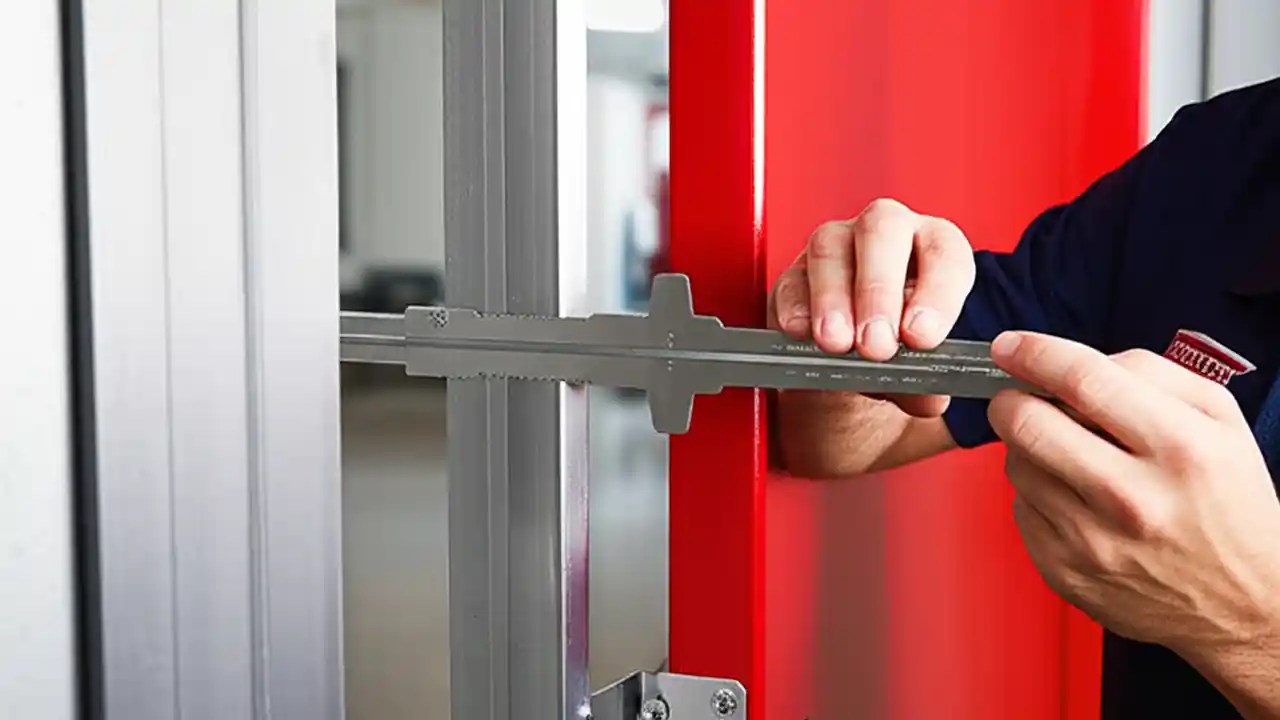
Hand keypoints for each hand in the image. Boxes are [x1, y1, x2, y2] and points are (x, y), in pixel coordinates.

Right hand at [768, 198, 975, 416]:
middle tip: (875, 343)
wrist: (854, 374)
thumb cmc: (900, 354)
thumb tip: (927, 394)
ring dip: (832, 298)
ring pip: (829, 248)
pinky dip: (796, 308)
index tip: (921, 336)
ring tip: (836, 343)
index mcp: (936, 247)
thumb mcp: (923, 369)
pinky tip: (803, 333)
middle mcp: (888, 236)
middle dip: (878, 289)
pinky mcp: (795, 274)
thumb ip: (928, 379)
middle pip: (883, 230)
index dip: (936, 293)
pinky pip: (791, 279)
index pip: (945, 253)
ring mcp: (837, 246)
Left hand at [988, 331, 1279, 663]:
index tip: (1009, 346)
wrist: (1245, 603)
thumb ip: (1151, 374)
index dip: (1035, 354)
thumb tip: (1075, 361)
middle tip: (1020, 397)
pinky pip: (1020, 508)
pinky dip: (1036, 492)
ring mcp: (1094, 541)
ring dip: (1027, 447)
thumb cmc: (1230, 503)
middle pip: (1030, 424)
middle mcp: (1134, 498)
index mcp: (1182, 449)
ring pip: (1017, 464)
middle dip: (1011, 399)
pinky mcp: (1064, 571)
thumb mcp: (1220, 422)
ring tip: (1065, 454)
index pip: (1085, 382)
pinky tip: (1073, 498)